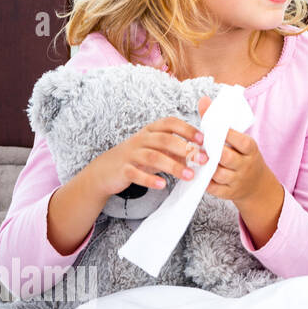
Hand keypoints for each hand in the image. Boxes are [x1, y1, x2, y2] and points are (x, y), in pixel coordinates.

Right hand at [84, 115, 206, 198]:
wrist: (105, 171)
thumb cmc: (137, 158)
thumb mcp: (157, 150)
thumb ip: (177, 151)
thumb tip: (201, 154)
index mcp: (151, 131)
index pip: (170, 123)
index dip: (187, 129)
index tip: (202, 139)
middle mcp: (141, 139)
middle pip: (164, 140)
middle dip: (185, 149)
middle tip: (202, 159)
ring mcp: (131, 154)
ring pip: (153, 156)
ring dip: (173, 166)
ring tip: (189, 175)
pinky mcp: (123, 170)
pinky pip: (136, 173)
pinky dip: (149, 179)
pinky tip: (162, 185)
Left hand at [196, 96, 282, 221]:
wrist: (256, 185)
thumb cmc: (242, 156)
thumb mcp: (238, 140)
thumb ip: (218, 122)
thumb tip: (203, 100)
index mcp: (251, 149)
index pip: (241, 140)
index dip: (227, 135)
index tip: (213, 129)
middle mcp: (246, 164)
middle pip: (227, 158)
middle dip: (211, 152)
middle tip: (196, 146)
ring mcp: (238, 180)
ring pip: (218, 173)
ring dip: (204, 167)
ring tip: (193, 159)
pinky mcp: (229, 193)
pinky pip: (213, 188)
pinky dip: (203, 181)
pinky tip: (196, 173)